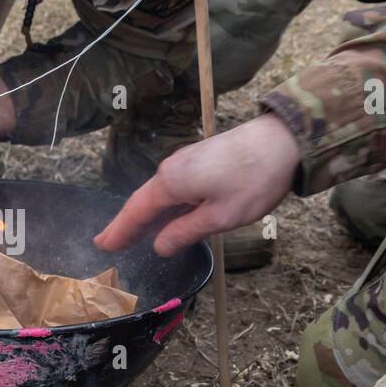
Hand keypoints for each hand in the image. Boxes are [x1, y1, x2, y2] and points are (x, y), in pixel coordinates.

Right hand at [93, 113, 299, 255]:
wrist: (283, 141)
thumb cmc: (252, 181)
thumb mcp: (219, 217)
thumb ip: (185, 232)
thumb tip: (159, 245)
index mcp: (171, 183)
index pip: (136, 211)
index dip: (119, 230)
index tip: (103, 245)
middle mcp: (171, 168)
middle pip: (142, 200)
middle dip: (125, 222)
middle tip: (108, 242)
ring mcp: (185, 161)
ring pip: (157, 192)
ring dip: (143, 213)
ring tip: (131, 233)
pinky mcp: (199, 159)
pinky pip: (171, 186)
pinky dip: (161, 203)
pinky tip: (165, 214)